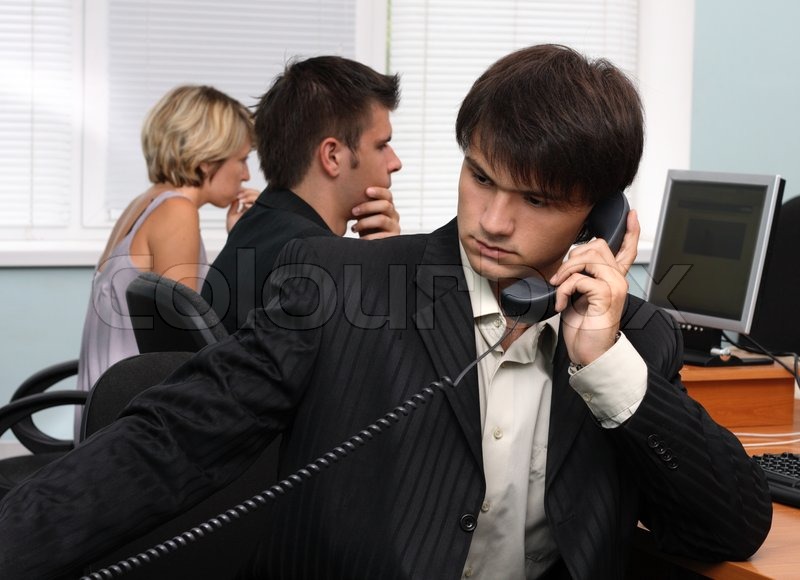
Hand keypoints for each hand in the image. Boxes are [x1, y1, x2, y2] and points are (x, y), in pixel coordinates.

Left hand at [226, 188, 259, 231]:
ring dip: (249, 196)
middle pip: (256, 193)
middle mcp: (255, 209)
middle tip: (238, 195)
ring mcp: (258, 211)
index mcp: (248, 208)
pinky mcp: (260, 214)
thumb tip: (235, 194)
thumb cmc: (234, 230)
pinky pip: (260, 204)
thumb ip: (234, 205)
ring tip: (240, 200)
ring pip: (259, 196)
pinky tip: (245, 205)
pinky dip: (253, 202)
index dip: (244, 191)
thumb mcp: (231, 215)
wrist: (237, 240)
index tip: (236, 193)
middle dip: (247, 192)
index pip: (250, 195)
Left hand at [350, 187, 400, 238]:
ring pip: (382, 219)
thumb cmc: (365, 227)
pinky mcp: (393, 239)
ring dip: (365, 222)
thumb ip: (362, 202)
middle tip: (353, 211)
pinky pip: (382, 235)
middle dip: (368, 207)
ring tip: (354, 227)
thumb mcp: (364, 214)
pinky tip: (360, 238)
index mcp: (388, 207)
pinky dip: (369, 236)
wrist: (371, 247)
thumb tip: (349, 185)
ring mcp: (395, 227)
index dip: (379, 191)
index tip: (366, 191)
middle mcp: (394, 215)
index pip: (387, 195)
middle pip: (385, 205)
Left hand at [549, 209, 639, 365]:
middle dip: (572, 258)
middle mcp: (618, 279)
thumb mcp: (579, 296)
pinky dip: (564, 290)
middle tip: (560, 280)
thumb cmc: (583, 328)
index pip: (627, 250)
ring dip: (565, 273)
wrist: (590, 353)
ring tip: (559, 290)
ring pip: (587, 258)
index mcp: (613, 279)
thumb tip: (570, 263)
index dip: (630, 231)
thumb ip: (581, 276)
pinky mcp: (606, 295)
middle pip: (597, 246)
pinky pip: (579, 278)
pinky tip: (562, 304)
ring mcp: (615, 286)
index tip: (631, 215)